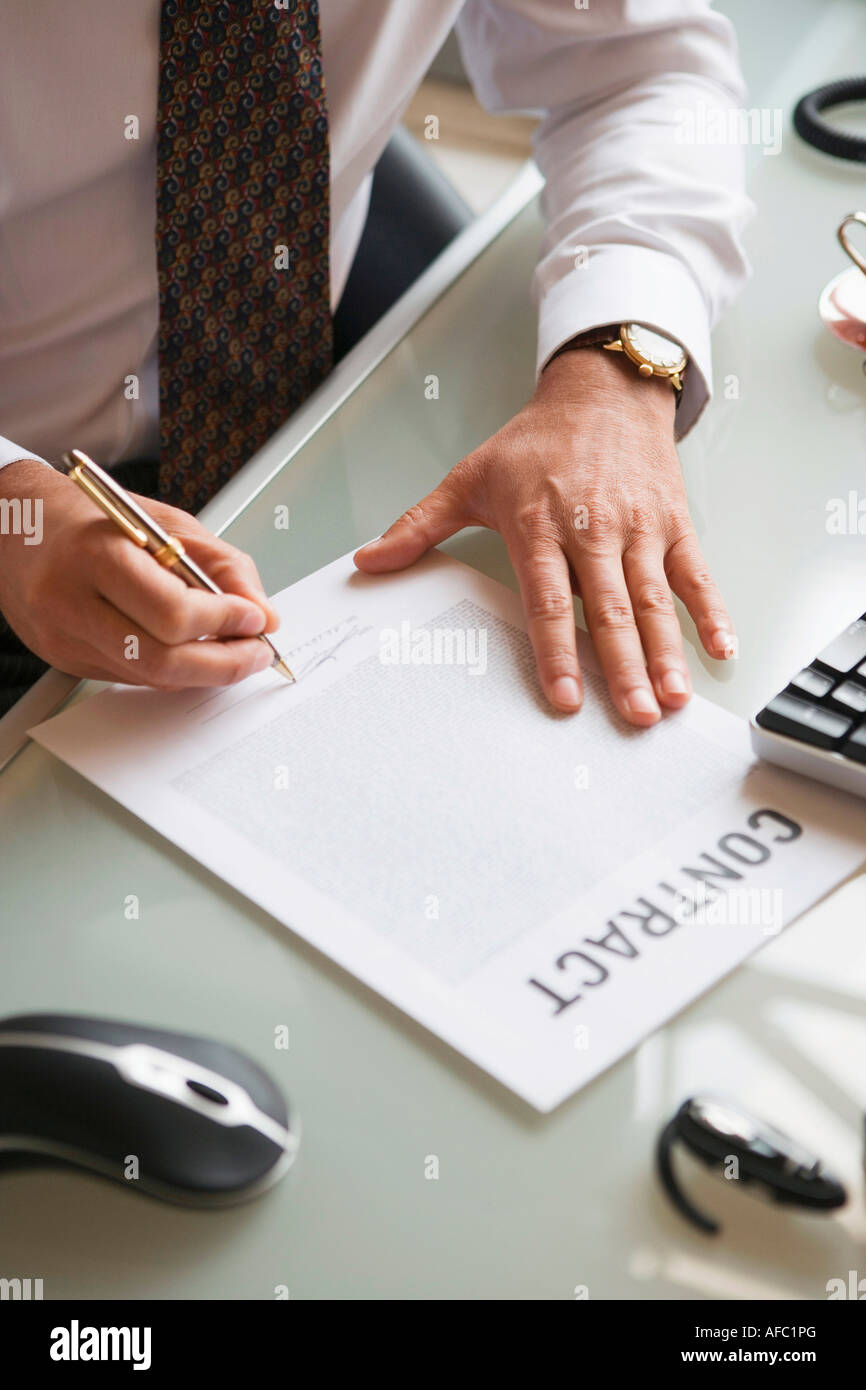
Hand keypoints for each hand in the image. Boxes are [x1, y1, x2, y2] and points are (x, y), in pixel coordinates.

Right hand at [0, 460, 280, 687]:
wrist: (13, 525)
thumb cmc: (89, 517)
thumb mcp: (165, 523)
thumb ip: (222, 567)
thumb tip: (262, 615)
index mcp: (96, 554)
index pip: (172, 612)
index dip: (224, 622)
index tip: (255, 620)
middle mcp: (71, 601)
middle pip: (161, 658)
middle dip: (223, 663)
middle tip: (256, 652)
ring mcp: (62, 637)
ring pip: (149, 676)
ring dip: (203, 672)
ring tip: (234, 654)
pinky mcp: (62, 659)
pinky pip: (131, 677)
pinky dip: (172, 670)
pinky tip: (193, 654)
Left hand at [354, 348, 735, 725]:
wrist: (602, 392)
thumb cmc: (536, 442)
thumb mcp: (470, 478)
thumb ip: (419, 526)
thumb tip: (369, 561)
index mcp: (540, 525)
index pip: (550, 600)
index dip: (558, 651)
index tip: (565, 696)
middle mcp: (593, 530)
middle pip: (610, 609)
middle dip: (623, 667)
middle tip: (632, 716)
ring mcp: (638, 528)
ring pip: (654, 600)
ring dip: (666, 653)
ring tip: (671, 700)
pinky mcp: (673, 523)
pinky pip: (696, 573)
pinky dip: (712, 610)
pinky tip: (720, 648)